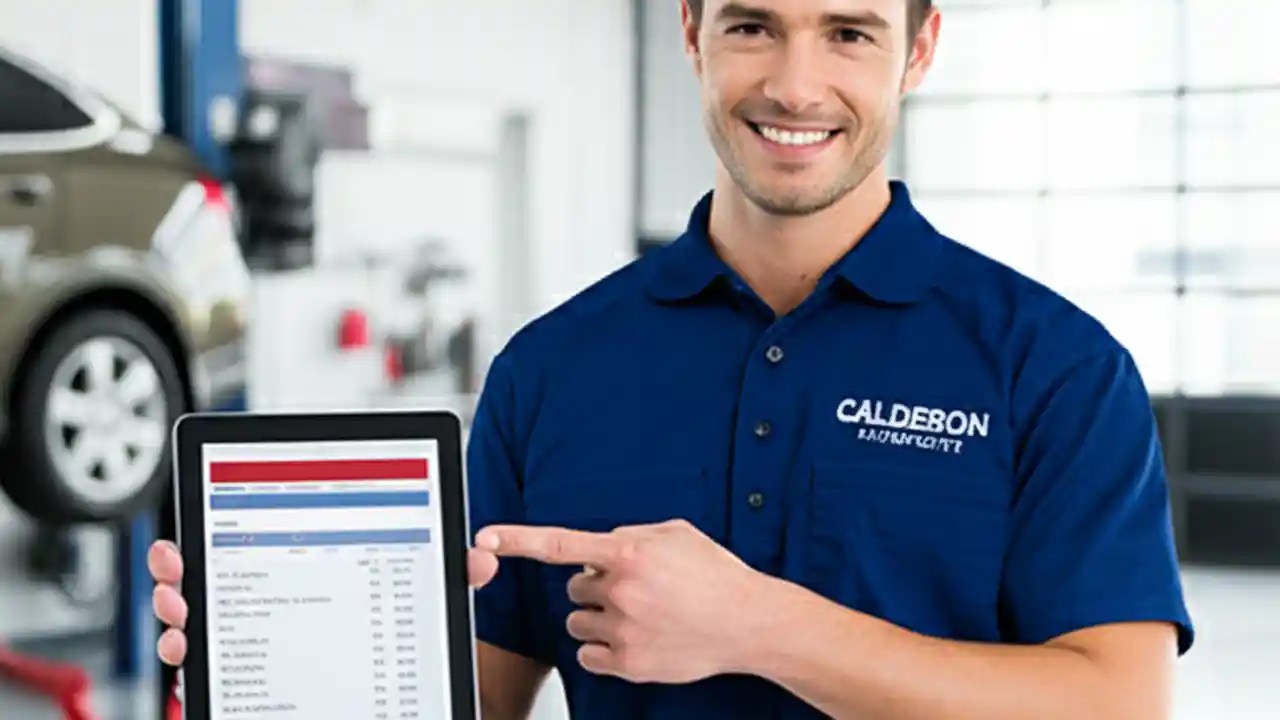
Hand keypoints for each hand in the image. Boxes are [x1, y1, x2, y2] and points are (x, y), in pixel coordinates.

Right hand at [147, 540, 501, 665]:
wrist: (402, 701)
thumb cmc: (402, 643)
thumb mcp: (423, 602)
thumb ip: (446, 577)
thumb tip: (479, 559)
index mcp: (304, 571)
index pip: (256, 543)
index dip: (217, 534)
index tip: (195, 535)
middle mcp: (270, 605)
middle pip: (211, 579)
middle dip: (180, 571)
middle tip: (176, 566)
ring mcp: (256, 643)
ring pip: (200, 624)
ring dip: (175, 613)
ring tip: (179, 609)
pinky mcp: (251, 681)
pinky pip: (209, 672)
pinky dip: (189, 665)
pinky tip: (189, 659)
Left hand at [475, 519, 773, 683]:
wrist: (748, 622)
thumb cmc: (717, 577)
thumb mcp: (675, 533)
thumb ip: (631, 534)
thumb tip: (603, 547)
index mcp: (628, 553)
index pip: (558, 544)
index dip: (517, 540)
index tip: (487, 539)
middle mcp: (620, 591)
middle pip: (574, 587)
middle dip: (595, 586)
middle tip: (631, 589)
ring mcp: (623, 630)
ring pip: (577, 621)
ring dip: (598, 616)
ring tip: (639, 614)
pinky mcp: (628, 664)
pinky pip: (588, 654)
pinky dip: (603, 648)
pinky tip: (635, 638)